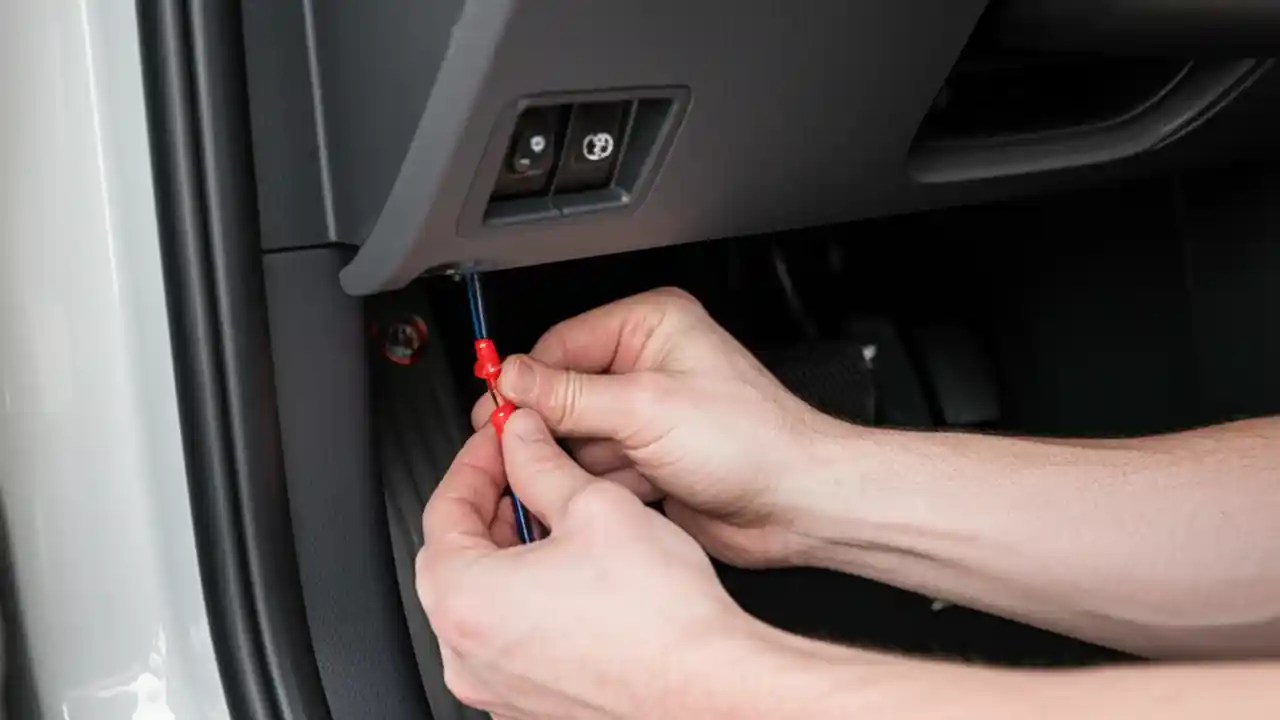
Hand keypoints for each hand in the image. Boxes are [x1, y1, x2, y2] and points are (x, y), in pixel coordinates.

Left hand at [417, 409, 754, 718]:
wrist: (709, 690)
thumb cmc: (660, 618)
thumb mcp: (594, 506)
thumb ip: (542, 463)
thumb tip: (522, 439)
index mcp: (464, 599)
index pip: (445, 507)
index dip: (477, 460)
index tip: (501, 438)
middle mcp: (466, 652)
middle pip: (459, 555)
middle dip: (496, 505)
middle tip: (530, 470)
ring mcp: (495, 686)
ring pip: (486, 598)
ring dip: (514, 552)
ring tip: (563, 520)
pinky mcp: (528, 704)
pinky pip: (512, 638)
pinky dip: (530, 599)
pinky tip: (575, 576)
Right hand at [472, 288, 845, 568]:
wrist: (797, 504)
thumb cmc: (753, 441)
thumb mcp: (646, 408)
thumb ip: (570, 395)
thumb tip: (512, 378)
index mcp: (651, 327)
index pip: (561, 344)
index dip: (526, 380)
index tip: (493, 409)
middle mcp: (648, 365)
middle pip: (563, 393)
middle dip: (554, 427)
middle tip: (530, 451)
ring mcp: (648, 414)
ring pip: (577, 437)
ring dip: (583, 461)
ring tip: (606, 473)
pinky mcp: (649, 458)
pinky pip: (599, 469)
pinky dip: (603, 484)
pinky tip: (628, 490)